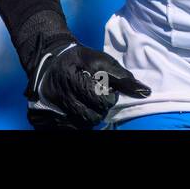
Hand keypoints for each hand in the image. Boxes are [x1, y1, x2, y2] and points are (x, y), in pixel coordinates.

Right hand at [27, 37, 150, 129]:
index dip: (108, 97)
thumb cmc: (78, 59)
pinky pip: (67, 129)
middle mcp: (59, 96)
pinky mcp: (44, 118)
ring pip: (80, 126)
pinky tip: (78, 111)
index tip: (105, 88)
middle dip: (99, 109)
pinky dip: (76, 123)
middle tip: (97, 98)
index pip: (100, 101)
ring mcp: (50, 109)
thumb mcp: (99, 60)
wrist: (49, 60)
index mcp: (73, 79)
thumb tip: (145, 92)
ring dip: (89, 117)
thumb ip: (121, 76)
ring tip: (88, 104)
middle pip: (90, 117)